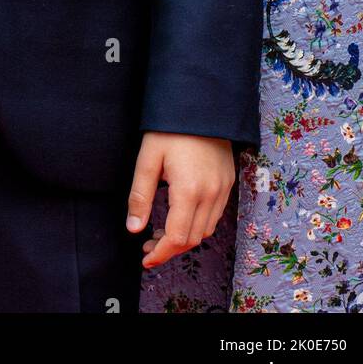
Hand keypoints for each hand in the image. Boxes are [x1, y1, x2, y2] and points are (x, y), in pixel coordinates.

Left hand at [126, 131, 235, 267]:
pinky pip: (215, 215)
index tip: (146, 259)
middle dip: (169, 249)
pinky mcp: (228, 182)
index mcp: (189, 191)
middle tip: (148, 247)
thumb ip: (140, 196)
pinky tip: (180, 218)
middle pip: (192, 239)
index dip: (161, 253)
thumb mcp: (148, 159)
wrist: (200, 104)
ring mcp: (223, 189)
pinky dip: (198, 225)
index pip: (177, 237)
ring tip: (160, 234)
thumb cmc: (170, 129)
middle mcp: (211, 194)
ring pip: (206, 230)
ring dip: (184, 239)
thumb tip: (133, 229)